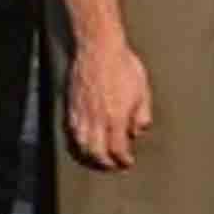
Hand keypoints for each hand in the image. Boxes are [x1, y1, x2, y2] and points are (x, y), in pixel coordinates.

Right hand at [68, 35, 155, 167]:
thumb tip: (137, 131)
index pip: (117, 149)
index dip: (123, 160)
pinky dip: (76, 140)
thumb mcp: (143, 91)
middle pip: (95, 152)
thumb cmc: (122, 66)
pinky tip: (82, 140)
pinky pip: (71, 129)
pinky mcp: (70, 103)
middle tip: (112, 165)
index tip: (127, 162)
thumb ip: (141, 116)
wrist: (98, 48)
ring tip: (96, 157)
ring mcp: (80, 111)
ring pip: (80, 143)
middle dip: (105, 163)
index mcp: (116, 117)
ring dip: (89, 155)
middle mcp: (96, 118)